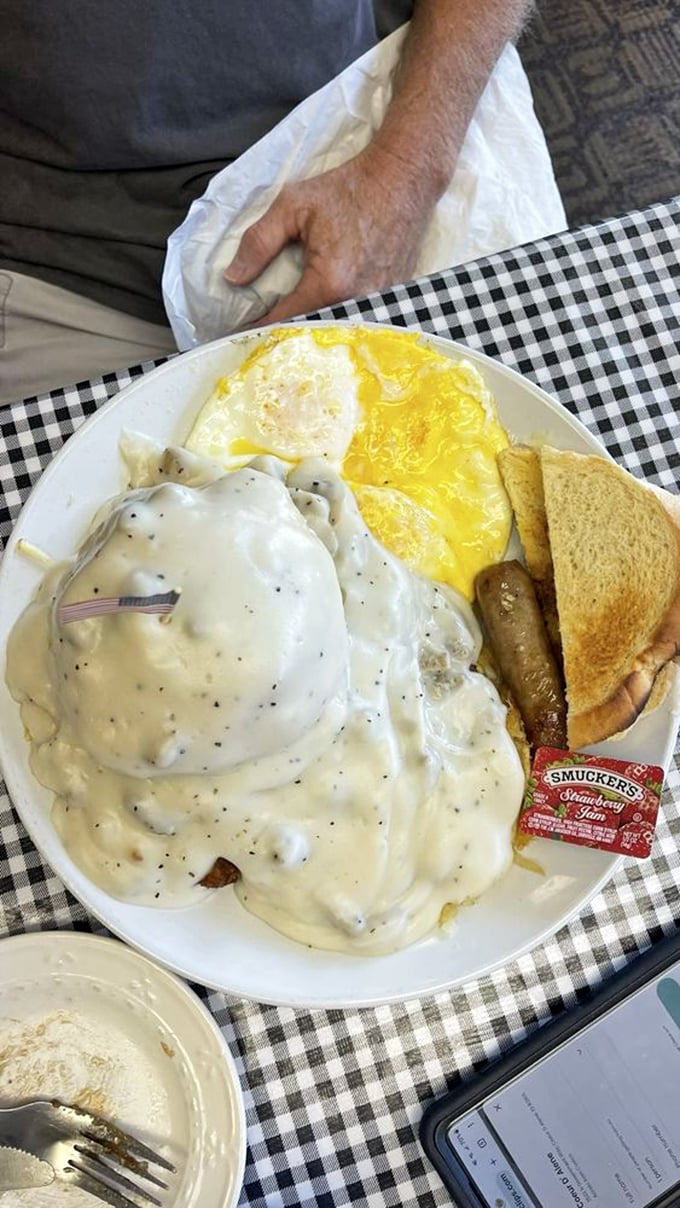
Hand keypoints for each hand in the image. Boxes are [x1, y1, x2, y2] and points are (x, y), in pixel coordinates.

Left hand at [224, 146, 434, 325]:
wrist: (402, 178)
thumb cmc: (348, 188)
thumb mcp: (293, 206)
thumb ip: (259, 242)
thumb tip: (233, 278)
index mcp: (329, 282)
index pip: (285, 321)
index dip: (260, 328)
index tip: (241, 333)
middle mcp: (356, 300)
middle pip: (312, 334)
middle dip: (287, 335)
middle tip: (265, 336)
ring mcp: (379, 304)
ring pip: (336, 332)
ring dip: (313, 333)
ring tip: (292, 332)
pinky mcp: (392, 300)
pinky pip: (359, 322)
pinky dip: (339, 323)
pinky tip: (323, 318)